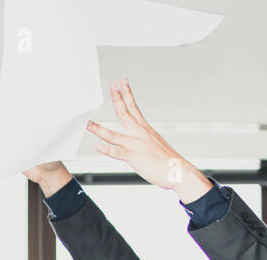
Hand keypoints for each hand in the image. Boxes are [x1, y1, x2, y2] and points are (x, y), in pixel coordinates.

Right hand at [0, 91, 70, 193]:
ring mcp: (11, 144)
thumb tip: (46, 113)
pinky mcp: (6, 155)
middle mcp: (17, 134)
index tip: (4, 91)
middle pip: (5, 118)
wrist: (46, 173)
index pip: (17, 111)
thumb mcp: (48, 139)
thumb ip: (43, 127)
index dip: (10, 100)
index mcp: (27, 128)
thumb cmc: (50, 157)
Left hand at [86, 78, 209, 201]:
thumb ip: (142, 139)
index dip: (127, 93)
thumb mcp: (154, 144)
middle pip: (125, 112)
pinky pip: (117, 152)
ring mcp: (136, 144)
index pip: (133, 106)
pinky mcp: (134, 157)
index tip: (122, 82)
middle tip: (112, 86)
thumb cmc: (167, 160)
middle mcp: (139, 133)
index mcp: (144, 129)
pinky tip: (97, 146)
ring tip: (88, 124)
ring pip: (113, 135)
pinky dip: (106, 149)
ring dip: (99, 129)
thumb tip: (137, 139)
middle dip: (117, 98)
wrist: (178, 171)